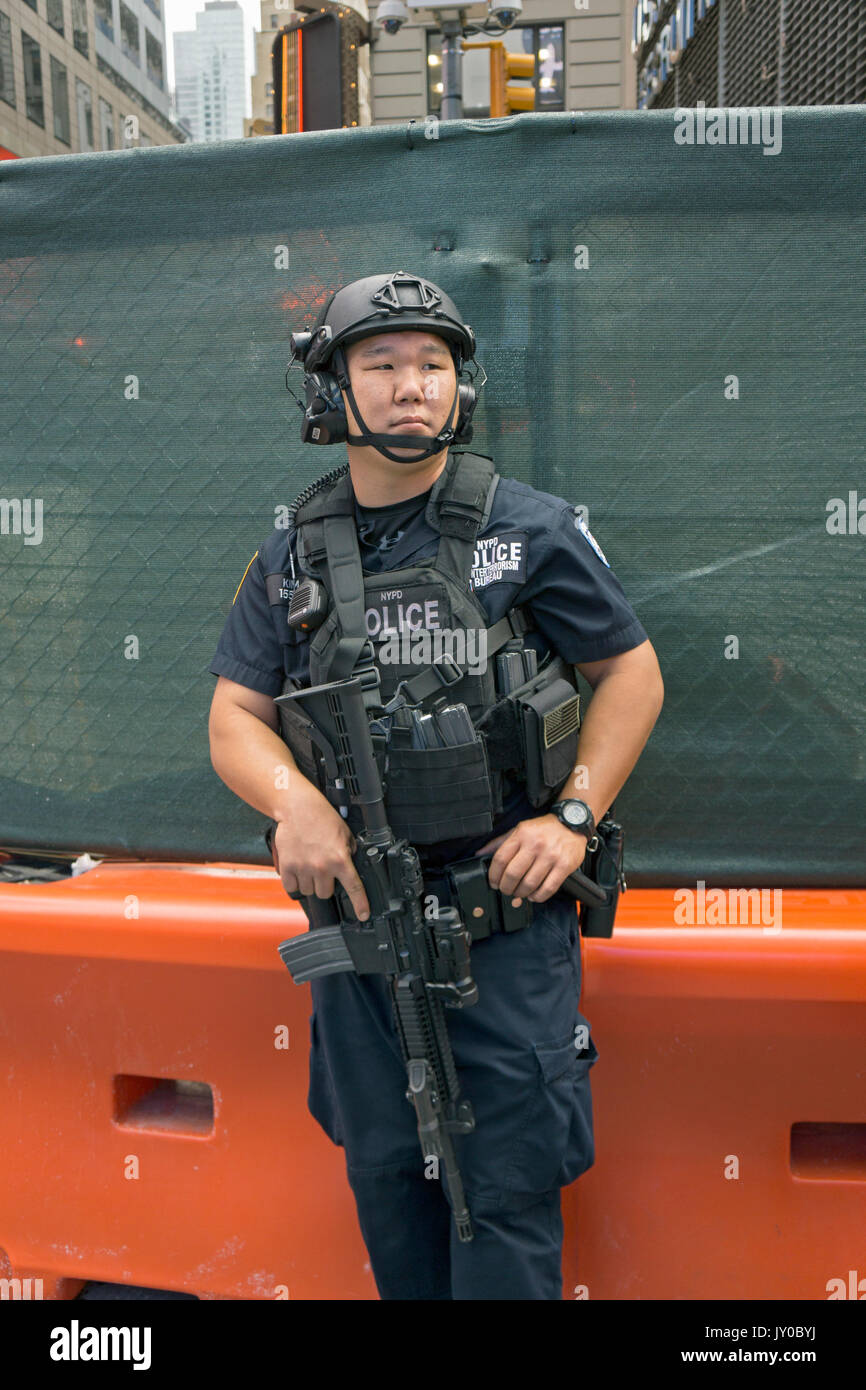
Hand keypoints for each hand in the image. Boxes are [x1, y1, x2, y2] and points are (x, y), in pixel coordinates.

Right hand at [272, 781, 370, 920]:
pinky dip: (294, 882)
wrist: (297, 808)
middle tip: (321, 868)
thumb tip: (351, 865)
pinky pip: (292, 887)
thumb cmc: (321, 817)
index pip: (353, 887)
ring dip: (309, 883)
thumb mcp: (345, 833)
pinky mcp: (288, 867)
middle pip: (325, 893)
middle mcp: (322, 867)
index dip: (360, 904)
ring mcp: (303, 868)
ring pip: (308, 891)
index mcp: (340, 859)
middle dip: (325, 884)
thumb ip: (349, 852)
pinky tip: (297, 869)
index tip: (363, 915)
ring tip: (308, 864)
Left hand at [474, 814, 588, 905]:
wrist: (572, 823)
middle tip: (506, 890)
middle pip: (513, 874)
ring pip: (530, 883)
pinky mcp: (564, 866)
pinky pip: (548, 888)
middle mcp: (536, 845)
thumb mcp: (519, 829)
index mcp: (522, 835)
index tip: (494, 882)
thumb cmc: (544, 829)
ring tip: (519, 893)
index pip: (500, 859)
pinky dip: (538, 896)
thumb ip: (500, 842)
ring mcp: (551, 856)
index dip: (494, 875)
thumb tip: (480, 854)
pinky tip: (534, 895)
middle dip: (506, 887)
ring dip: (521, 893)